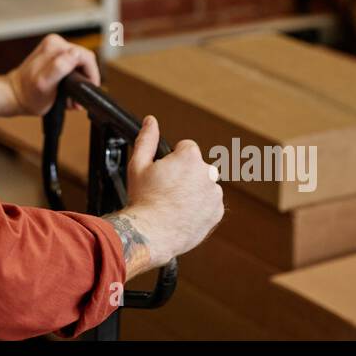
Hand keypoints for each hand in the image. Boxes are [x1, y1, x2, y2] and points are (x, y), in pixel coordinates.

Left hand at [4, 33, 99, 116]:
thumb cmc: (29, 94)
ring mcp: (55, 47)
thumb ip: (60, 67)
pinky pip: (73, 63)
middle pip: (84, 59)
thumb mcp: (45, 84)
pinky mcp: (55, 53)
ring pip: (80, 62)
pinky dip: (73, 77)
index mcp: (55, 46)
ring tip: (72, 97)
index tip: (87, 89)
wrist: (16, 94)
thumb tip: (75, 53)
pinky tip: (67, 89)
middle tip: (78, 98)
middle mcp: (55, 43)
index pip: (86, 57)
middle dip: (85, 79)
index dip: (91, 75)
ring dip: (80, 79)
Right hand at [106, 115, 224, 275]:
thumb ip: (147, 139)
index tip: (164, 173)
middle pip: (197, 167)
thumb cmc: (144, 200)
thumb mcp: (138, 165)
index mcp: (190, 158)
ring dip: (193, 190)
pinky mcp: (217, 212)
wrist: (152, 233)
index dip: (172, 159)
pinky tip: (183, 214)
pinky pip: (209, 203)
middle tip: (166, 190)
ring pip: (204, 185)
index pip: (186, 148)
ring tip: (173, 204)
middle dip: (185, 174)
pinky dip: (200, 207)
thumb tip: (150, 121)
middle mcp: (208, 173)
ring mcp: (214, 194)